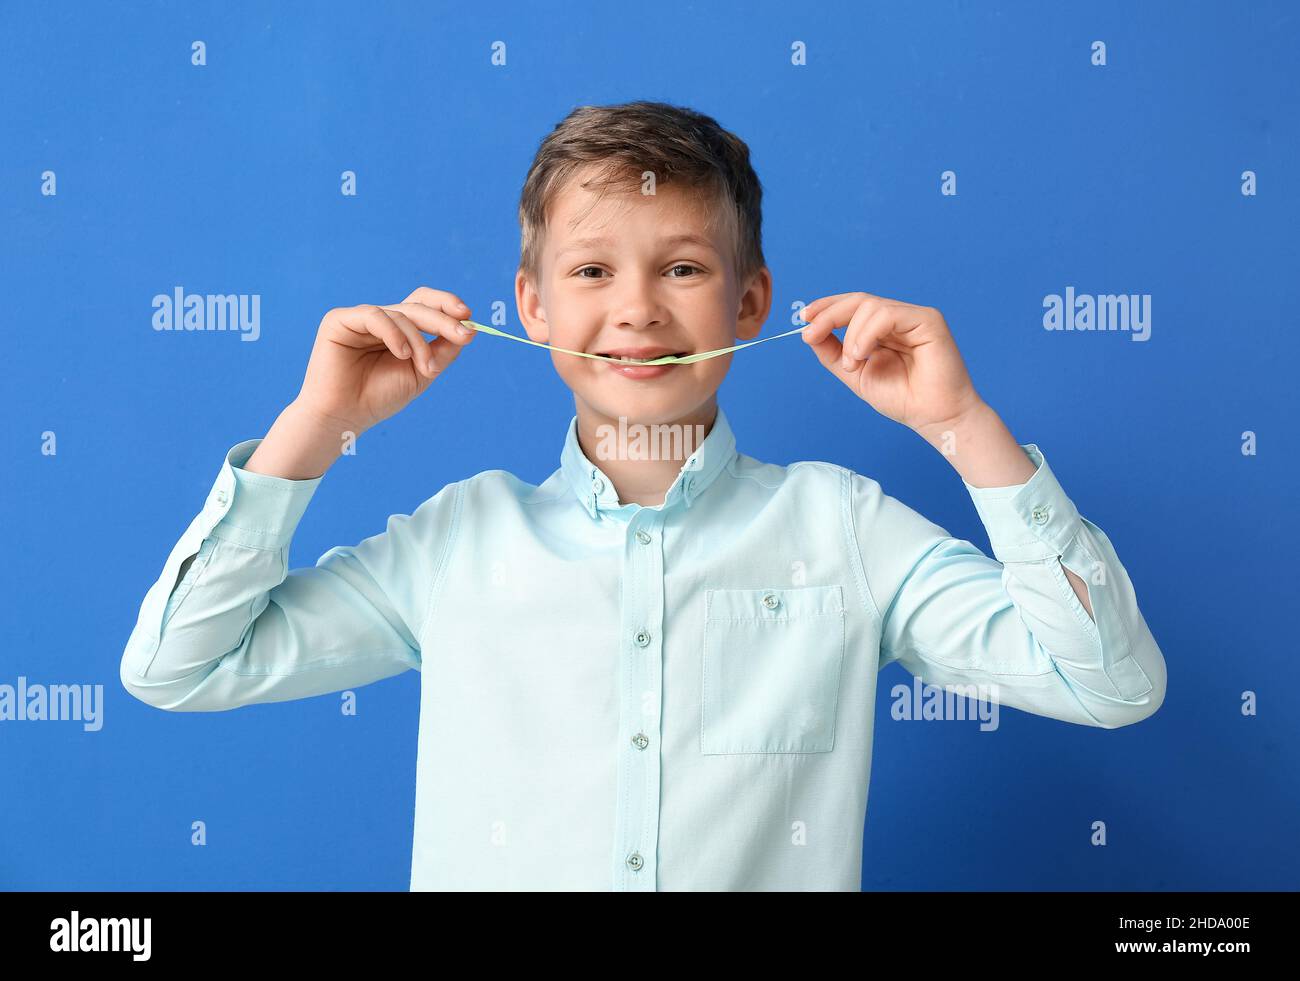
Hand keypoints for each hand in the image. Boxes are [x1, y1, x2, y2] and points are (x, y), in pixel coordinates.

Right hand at [295, 286, 475, 434]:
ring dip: (420, 341)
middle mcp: (381, 320)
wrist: (345, 417)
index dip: (446, 305)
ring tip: (425, 368)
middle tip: (464, 333)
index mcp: (399, 329)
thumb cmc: (379, 397)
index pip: (425, 304)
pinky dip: (394, 333)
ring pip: (401, 314)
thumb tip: (470, 329)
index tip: (469, 317)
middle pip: (418, 305)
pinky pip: (375, 316)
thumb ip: (443, 350)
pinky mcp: (340, 320)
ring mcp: (360, 318)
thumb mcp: (421, 373)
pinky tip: (402, 354)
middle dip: (444, 320)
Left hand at [800, 291, 983, 433]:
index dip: (827, 306)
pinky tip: (861, 355)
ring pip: (870, 306)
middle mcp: (899, 318)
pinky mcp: (928, 320)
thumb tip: (809, 331)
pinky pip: (888, 315)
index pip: (853, 305)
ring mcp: (914, 317)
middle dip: (829, 314)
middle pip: (858, 300)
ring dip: (851, 336)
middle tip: (810, 333)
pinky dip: (866, 334)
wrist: (932, 417)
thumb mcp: (854, 374)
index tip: (803, 317)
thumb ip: (832, 352)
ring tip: (851, 363)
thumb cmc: (902, 398)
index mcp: (883, 328)